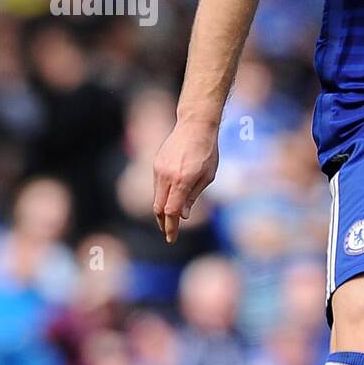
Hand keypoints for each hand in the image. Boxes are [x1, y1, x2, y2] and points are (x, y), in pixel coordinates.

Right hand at [152, 118, 219, 243]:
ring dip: (161, 210)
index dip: (171, 227)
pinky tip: (169, 200)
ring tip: (169, 220)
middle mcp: (167, 176)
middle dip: (163, 223)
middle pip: (159, 207)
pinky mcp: (156, 164)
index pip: (172, 211)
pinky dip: (162, 196)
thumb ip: (193, 196)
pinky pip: (157, 185)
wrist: (195, 125)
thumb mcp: (207, 176)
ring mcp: (159, 169)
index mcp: (182, 180)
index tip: (171, 239)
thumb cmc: (207, 151)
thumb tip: (183, 216)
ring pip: (156, 197)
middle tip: (169, 233)